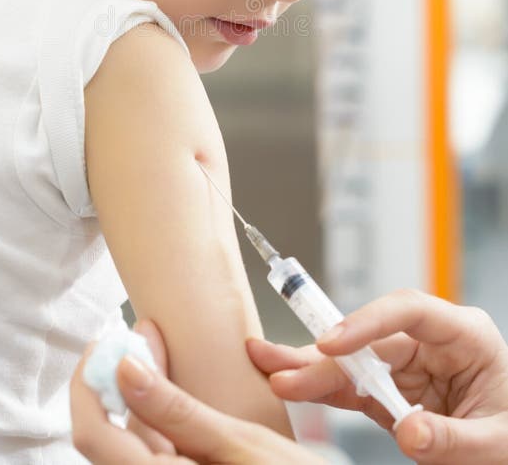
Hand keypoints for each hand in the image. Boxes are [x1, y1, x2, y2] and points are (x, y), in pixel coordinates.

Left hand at [70, 321, 323, 464]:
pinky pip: (161, 445)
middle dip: (122, 376)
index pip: (93, 432)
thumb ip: (176, 410)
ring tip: (159, 344)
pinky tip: (178, 382)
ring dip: (144, 390)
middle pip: (114, 431)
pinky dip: (164, 412)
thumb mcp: (238, 442)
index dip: (90, 381)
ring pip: (139, 436)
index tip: (107, 339)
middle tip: (143, 331)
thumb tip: (124, 367)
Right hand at [247, 288, 507, 463]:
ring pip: (353, 361)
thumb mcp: (498, 442)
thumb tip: (408, 432)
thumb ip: (453, 438)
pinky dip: (322, 390)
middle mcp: (431, 343)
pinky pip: (353, 388)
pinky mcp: (394, 392)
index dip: (366, 321)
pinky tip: (291, 385)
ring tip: (269, 368)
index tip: (332, 343)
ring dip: (311, 368)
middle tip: (277, 360)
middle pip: (369, 338)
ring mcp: (410, 366)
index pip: (409, 311)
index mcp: (464, 334)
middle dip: (322, 352)